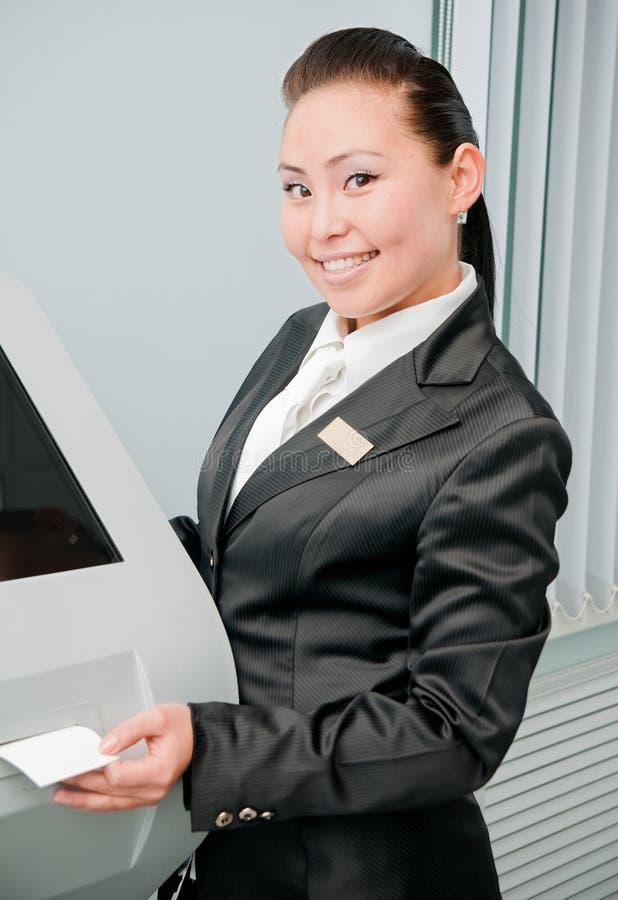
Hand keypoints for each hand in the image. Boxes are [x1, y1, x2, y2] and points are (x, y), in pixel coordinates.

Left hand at [53, 703, 192, 811]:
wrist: (200, 737)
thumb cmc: (183, 727)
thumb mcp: (157, 718)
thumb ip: (128, 731)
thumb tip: (104, 746)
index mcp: (158, 772)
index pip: (118, 776)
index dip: (99, 766)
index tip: (85, 756)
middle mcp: (154, 790)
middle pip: (109, 793)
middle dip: (83, 785)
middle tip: (62, 778)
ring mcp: (150, 797)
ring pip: (110, 805)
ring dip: (85, 800)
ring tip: (63, 796)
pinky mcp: (146, 796)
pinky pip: (117, 804)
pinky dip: (98, 801)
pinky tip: (84, 798)